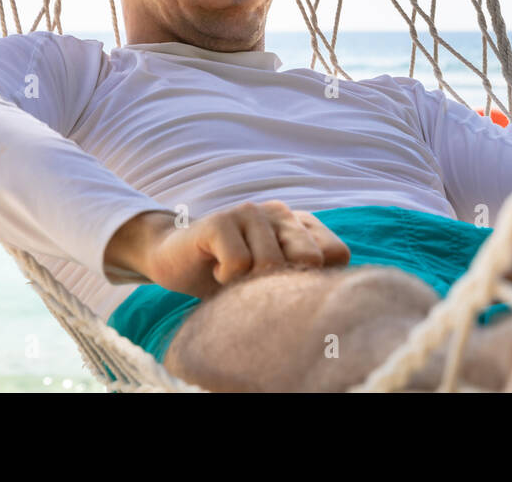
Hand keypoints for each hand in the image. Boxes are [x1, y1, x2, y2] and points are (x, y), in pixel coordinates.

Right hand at [117, 201, 350, 298]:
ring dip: (249, 284)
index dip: (316, 282)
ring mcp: (251, 212)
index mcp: (301, 225)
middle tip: (258, 286)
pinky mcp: (222, 220)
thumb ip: (304, 279)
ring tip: (234, 278)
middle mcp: (282, 212)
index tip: (288, 290)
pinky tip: (216, 269)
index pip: (336, 254)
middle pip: (310, 258)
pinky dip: (226, 280)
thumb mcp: (274, 280)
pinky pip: (239, 263)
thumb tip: (333, 299)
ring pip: (271, 264)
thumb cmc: (230, 275)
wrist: (174, 260)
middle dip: (284, 284)